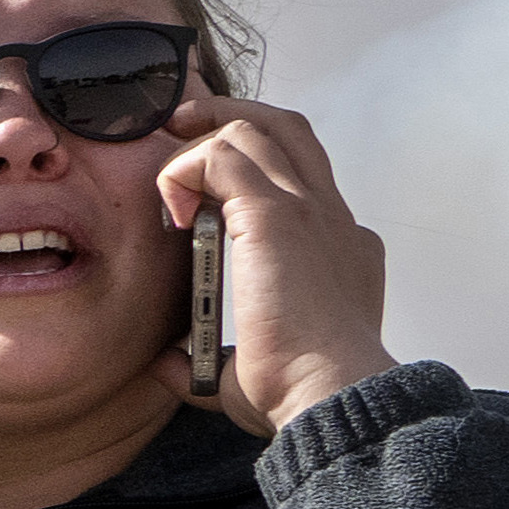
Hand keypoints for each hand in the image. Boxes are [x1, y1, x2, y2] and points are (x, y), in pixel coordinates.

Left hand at [153, 92, 396, 435]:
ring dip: (204, 135)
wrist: (331, 392)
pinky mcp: (277, 214)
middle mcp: (331, 219)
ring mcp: (310, 210)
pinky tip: (172, 211)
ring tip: (170, 164)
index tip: (203, 194)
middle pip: (289, 132)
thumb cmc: (300, 390)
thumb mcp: (248, 369)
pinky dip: (185, 168)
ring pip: (259, 129)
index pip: (302, 182)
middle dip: (233, 116)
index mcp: (338, 249)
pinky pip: (221, 154)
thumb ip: (206, 361)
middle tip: (183, 129)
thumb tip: (170, 366)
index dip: (252, 173)